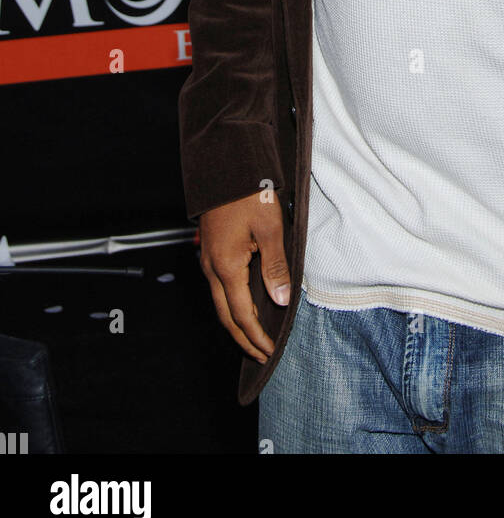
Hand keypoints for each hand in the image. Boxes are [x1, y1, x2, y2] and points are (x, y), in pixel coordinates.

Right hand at [199, 189, 290, 363]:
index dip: (256, 335)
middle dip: (242, 338)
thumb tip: (280, 299)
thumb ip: (275, 266)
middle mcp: (212, 266)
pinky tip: (245, 303)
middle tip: (260, 354)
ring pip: (220, 301)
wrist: (226, 164)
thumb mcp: (271, 227)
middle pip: (225, 314)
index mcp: (226, 265)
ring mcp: (208, 258)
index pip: (242, 314)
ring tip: (254, 335)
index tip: (269, 351)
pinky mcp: (210, 249)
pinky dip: (232, 303)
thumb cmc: (248, 190)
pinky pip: (220, 286)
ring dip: (237, 321)